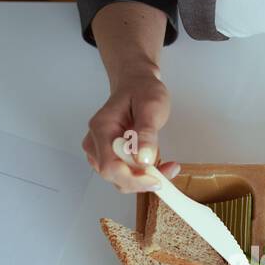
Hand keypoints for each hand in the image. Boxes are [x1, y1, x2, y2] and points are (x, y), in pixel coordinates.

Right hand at [81, 70, 179, 192]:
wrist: (135, 84)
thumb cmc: (141, 91)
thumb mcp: (151, 107)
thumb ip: (147, 133)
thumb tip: (143, 159)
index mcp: (102, 129)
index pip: (110, 166)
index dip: (133, 179)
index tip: (157, 179)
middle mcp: (95, 143)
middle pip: (114, 176)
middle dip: (142, 180)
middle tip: (168, 171)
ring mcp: (100, 151)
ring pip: (120, 180)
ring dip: (145, 179)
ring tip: (167, 166)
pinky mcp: (110, 157)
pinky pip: (125, 175)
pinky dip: (143, 176)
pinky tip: (159, 165)